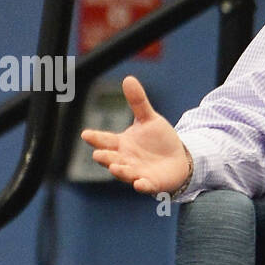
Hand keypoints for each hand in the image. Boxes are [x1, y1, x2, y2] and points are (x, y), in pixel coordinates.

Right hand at [80, 76, 189, 194]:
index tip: (85, 134)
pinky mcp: (151, 183)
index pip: (105, 140)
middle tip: (98, 154)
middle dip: (105, 157)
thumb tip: (128, 78)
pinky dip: (142, 186)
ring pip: (125, 173)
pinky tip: (139, 184)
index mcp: (121, 144)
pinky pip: (145, 186)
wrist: (178, 159)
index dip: (95, 138)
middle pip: (111, 158)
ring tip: (115, 167)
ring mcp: (137, 172)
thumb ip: (138, 102)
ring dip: (120, 171)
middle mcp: (125, 159)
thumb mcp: (149, 119)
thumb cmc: (159, 140)